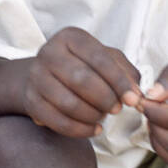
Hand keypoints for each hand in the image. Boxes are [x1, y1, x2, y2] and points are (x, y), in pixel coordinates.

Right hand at [26, 27, 142, 137]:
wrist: (46, 76)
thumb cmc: (83, 66)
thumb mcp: (107, 60)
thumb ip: (126, 73)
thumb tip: (136, 94)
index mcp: (70, 37)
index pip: (99, 58)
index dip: (119, 81)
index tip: (133, 99)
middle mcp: (48, 53)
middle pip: (81, 80)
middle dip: (105, 99)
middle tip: (116, 109)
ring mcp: (36, 77)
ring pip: (68, 103)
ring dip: (92, 116)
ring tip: (102, 117)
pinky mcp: (30, 101)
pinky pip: (57, 121)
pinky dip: (80, 130)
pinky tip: (93, 129)